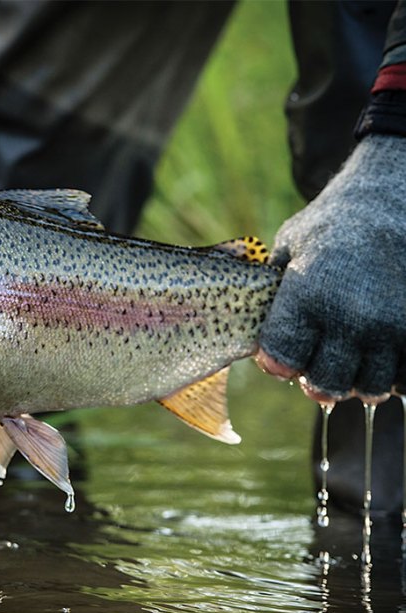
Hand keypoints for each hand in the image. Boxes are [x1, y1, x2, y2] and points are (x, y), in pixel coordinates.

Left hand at [257, 134, 405, 404]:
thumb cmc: (335, 223)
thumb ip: (272, 291)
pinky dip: (395, 370)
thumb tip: (248, 325)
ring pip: (371, 388)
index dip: (278, 361)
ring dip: (359, 376)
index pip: (282, 360)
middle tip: (319, 360)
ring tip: (354, 352)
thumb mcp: (289, 247)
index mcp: (309, 296)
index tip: (281, 354)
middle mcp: (353, 317)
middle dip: (318, 378)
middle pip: (327, 384)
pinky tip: (384, 348)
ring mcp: (395, 327)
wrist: (398, 197)